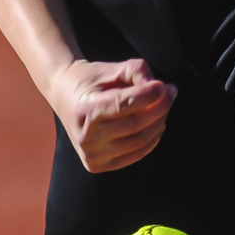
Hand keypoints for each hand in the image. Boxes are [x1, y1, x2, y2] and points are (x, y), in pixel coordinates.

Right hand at [49, 57, 177, 172]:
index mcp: (85, 110)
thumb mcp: (110, 68)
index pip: (124, 105)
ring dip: (159, 123)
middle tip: (171, 92)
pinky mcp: (97, 165)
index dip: (148, 96)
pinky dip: (152, 140)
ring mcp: (90, 155)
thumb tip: (160, 88)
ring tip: (165, 105)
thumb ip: (135, 71)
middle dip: (160, 108)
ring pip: (139, 141)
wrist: (64, 96)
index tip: (165, 86)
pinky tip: (157, 124)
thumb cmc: (90, 80)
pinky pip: (135, 154)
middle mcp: (85, 136)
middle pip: (135, 125)